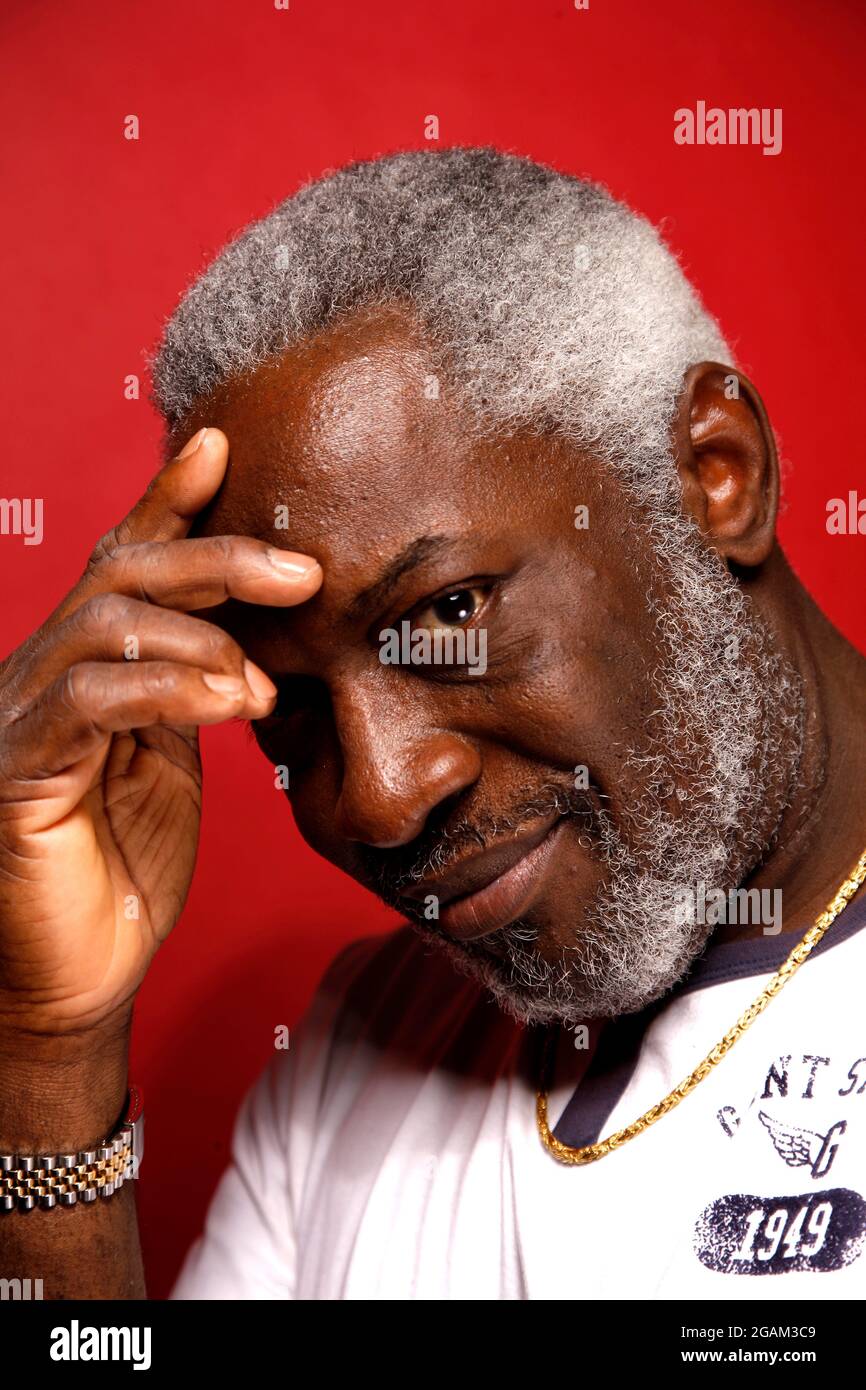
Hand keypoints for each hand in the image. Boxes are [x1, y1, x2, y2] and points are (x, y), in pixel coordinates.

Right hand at [0, 428, 321, 1040]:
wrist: (81, 974)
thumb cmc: (126, 868)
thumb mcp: (173, 761)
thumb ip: (193, 692)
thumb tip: (251, 642)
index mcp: (85, 666)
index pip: (125, 563)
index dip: (168, 500)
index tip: (224, 445)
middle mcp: (42, 673)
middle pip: (121, 573)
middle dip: (214, 557)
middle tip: (303, 571)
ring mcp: (20, 715)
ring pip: (103, 620)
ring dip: (200, 634)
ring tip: (260, 678)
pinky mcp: (17, 768)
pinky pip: (89, 697)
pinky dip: (167, 688)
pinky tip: (227, 701)